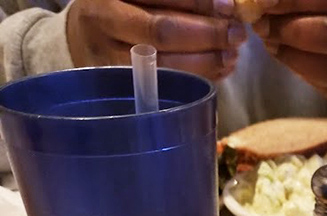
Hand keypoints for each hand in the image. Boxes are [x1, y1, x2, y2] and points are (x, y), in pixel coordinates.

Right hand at [66, 0, 247, 80]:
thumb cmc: (121, 8)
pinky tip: (217, 71)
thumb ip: (175, 0)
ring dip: (205, 61)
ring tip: (231, 56)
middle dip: (206, 34)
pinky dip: (196, 78)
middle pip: (161, 30)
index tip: (229, 7)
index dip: (198, 2)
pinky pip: (164, 86)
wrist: (81, 39)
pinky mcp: (116, 88)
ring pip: (163, 64)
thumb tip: (223, 6)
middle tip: (237, 36)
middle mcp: (102, 18)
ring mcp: (106, 57)